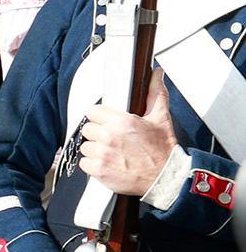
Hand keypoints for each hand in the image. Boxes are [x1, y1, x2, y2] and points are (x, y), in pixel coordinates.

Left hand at [79, 73, 176, 197]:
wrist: (165, 177)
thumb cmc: (163, 150)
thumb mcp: (161, 117)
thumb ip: (155, 93)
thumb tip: (156, 74)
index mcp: (121, 122)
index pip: (92, 112)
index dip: (100, 117)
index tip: (106, 122)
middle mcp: (109, 137)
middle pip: (87, 129)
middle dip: (98, 133)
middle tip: (112, 139)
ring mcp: (102, 154)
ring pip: (85, 146)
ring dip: (95, 150)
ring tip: (112, 152)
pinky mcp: (98, 170)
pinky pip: (85, 163)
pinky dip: (93, 165)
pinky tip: (108, 164)